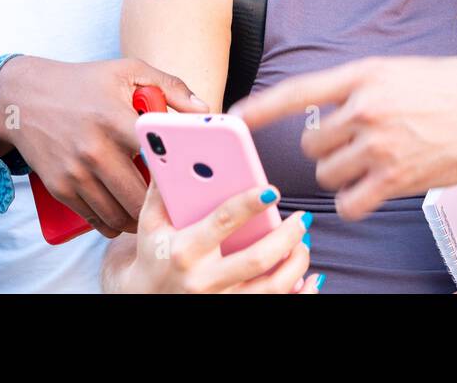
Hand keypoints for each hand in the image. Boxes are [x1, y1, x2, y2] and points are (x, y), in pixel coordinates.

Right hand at [0, 56, 208, 237]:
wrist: (22, 97)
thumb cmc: (83, 82)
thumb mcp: (127, 70)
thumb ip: (171, 86)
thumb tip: (205, 109)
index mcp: (116, 119)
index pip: (156, 156)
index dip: (176, 172)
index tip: (190, 177)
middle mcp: (94, 150)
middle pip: (138, 198)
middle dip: (159, 206)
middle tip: (175, 204)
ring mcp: (75, 173)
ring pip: (118, 215)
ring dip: (138, 219)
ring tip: (152, 211)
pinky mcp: (60, 188)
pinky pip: (95, 219)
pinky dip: (113, 223)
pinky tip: (126, 215)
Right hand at [109, 180, 318, 293]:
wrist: (145, 299)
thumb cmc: (154, 253)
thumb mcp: (151, 221)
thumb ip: (163, 186)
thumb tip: (168, 145)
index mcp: (185, 249)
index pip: (222, 222)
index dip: (249, 204)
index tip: (273, 190)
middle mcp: (204, 279)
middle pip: (256, 259)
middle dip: (286, 237)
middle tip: (303, 217)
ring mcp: (221, 300)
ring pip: (271, 287)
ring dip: (296, 262)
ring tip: (304, 241)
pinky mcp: (233, 312)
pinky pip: (275, 305)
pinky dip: (300, 293)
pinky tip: (311, 277)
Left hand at [231, 56, 456, 220]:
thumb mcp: (402, 70)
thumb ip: (365, 87)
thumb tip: (339, 106)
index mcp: (364, 75)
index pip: (299, 91)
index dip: (263, 106)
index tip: (235, 116)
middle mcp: (365, 109)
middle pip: (312, 145)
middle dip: (326, 150)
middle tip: (352, 147)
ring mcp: (379, 145)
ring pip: (328, 174)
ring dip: (340, 175)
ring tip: (368, 167)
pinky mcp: (395, 178)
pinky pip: (350, 202)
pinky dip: (354, 203)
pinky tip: (369, 193)